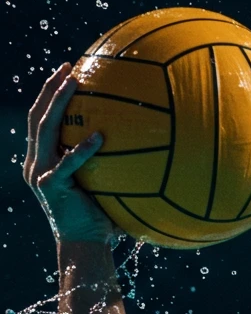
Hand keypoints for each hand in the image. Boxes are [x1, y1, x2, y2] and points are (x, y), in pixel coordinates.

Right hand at [24, 62, 114, 244]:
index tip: (67, 73)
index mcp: (45, 160)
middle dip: (50, 89)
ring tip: (73, 83)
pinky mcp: (50, 187)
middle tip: (67, 67)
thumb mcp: (106, 186)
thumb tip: (151, 145)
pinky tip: (100, 136)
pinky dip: (83, 150)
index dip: (50, 96)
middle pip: (38, 117)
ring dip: (58, 103)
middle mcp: (37, 163)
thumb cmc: (102, 219)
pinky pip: (68, 164)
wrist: (86, 246)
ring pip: (44, 130)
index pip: (43, 121)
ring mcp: (41, 173)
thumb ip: (114, 165)